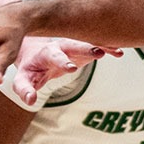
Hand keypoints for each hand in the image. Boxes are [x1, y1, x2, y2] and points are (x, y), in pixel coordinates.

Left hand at [0, 37, 114, 103]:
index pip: (53, 57)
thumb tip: (30, 100)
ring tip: (113, 50)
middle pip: (72, 46)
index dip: (62, 62)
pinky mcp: (82, 48)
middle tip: (98, 53)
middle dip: (84, 49)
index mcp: (45, 54)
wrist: (33, 48)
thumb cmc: (30, 68)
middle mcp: (60, 46)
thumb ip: (25, 90)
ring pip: (87, 43)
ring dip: (99, 46)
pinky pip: (96, 46)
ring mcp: (73, 46)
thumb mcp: (23, 79)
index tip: (71, 68)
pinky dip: (107, 48)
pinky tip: (119, 52)